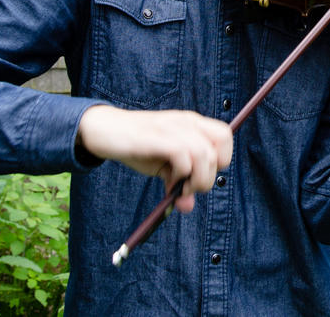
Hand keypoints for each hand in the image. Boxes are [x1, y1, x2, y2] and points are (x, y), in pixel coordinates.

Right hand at [77, 105, 232, 212]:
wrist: (104, 130)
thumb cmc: (137, 146)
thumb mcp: (162, 165)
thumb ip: (178, 182)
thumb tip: (186, 207)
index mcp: (192, 124)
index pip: (225, 136)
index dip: (221, 160)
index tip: (201, 175)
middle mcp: (186, 122)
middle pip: (220, 148)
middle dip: (209, 175)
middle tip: (188, 188)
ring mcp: (171, 127)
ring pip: (204, 153)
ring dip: (197, 178)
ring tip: (179, 188)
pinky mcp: (155, 137)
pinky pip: (183, 154)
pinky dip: (181, 173)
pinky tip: (169, 180)